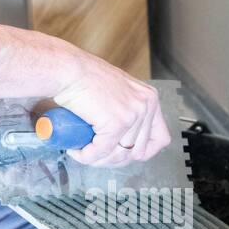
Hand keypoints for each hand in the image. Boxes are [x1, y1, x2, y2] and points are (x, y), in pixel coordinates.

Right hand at [53, 52, 171, 166]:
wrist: (68, 69)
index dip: (143, 152)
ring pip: (119, 155)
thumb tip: (124, 141)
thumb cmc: (85, 78)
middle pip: (138, 152)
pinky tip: (77, 150)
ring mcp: (133, 114)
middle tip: (97, 155)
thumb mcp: (118, 93)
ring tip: (84, 152)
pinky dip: (87, 156)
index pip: (160, 139)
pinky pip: (101, 152)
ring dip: (99, 159)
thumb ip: (127, 111)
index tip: (125, 155)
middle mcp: (146, 105)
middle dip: (115, 159)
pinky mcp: (116, 122)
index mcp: (150, 98)